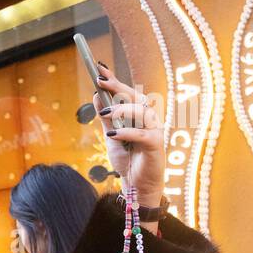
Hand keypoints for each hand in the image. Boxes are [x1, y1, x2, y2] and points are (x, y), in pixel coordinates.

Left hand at [94, 63, 164, 207]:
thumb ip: (106, 118)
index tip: (99, 69)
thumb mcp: (111, 136)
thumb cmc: (127, 159)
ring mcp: (154, 130)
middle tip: (100, 81)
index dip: (114, 80)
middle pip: (136, 97)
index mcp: (137, 114)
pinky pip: (143, 134)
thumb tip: (96, 96)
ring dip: (122, 109)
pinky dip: (128, 132)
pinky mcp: (156, 145)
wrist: (136, 184)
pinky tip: (114, 133)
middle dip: (118, 87)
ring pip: (142, 111)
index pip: (127, 93)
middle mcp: (148, 118)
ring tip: (105, 112)